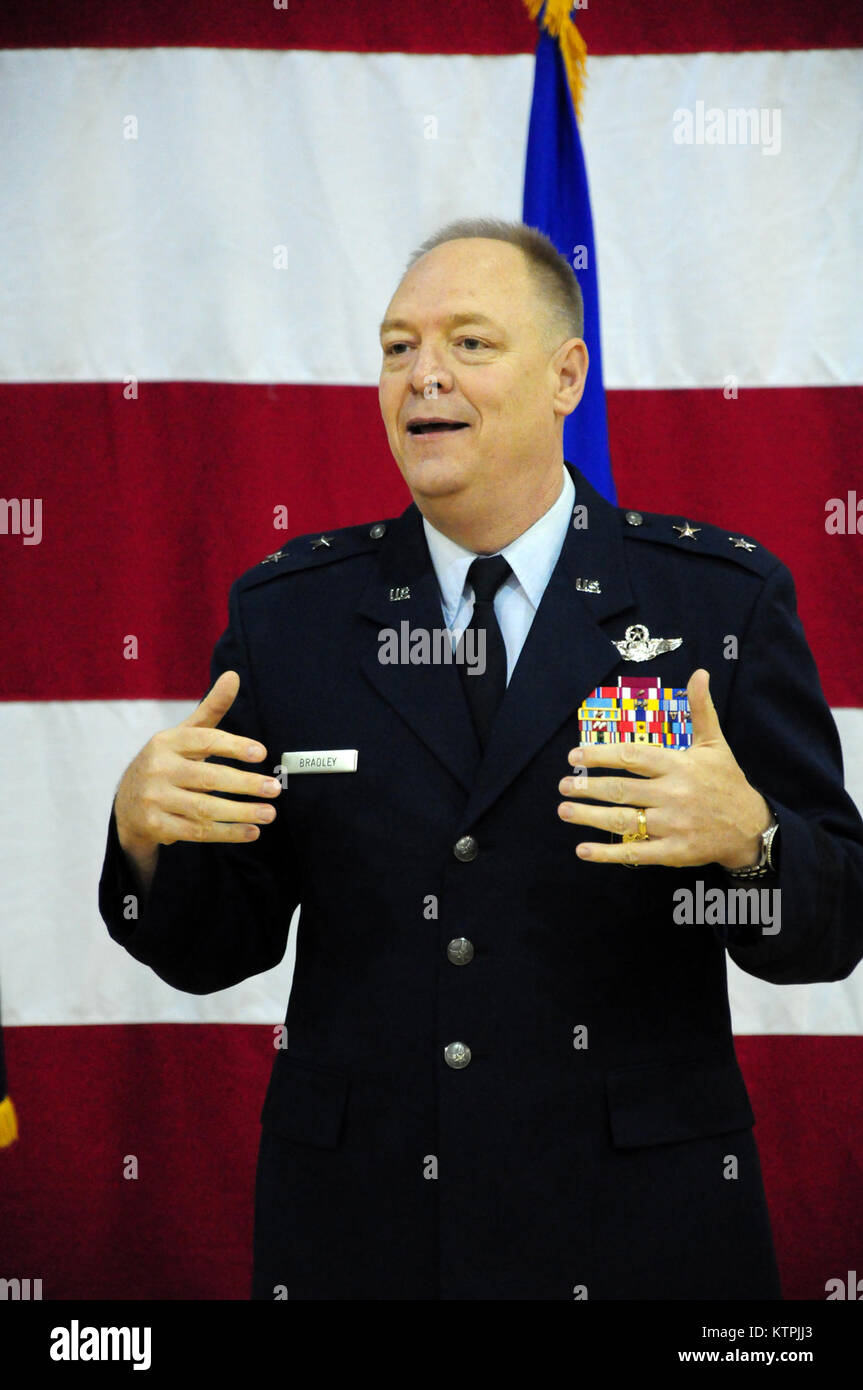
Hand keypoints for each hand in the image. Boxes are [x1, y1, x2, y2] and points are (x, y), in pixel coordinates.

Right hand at [114, 670, 281, 864]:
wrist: (127, 804)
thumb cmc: (167, 763)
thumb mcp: (184, 734)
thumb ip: (211, 709)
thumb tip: (234, 675)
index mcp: (166, 742)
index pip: (204, 741)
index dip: (233, 745)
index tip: (261, 753)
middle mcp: (158, 769)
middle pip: (208, 778)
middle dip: (245, 784)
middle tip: (274, 788)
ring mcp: (155, 799)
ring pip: (205, 808)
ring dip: (240, 813)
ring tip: (269, 813)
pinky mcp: (155, 825)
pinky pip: (197, 832)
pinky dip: (227, 833)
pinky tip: (252, 832)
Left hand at [557, 669, 771, 868]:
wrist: (750, 826)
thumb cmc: (726, 781)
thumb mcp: (715, 743)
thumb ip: (701, 709)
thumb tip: (699, 672)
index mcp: (679, 765)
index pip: (633, 757)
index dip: (601, 755)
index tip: (575, 754)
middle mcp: (674, 794)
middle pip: (622, 790)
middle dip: (588, 787)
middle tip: (563, 785)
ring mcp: (673, 825)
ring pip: (624, 821)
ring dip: (590, 817)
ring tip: (565, 810)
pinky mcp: (673, 852)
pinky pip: (635, 853)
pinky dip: (607, 854)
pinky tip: (583, 850)